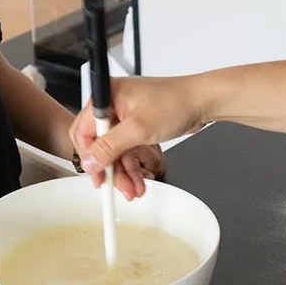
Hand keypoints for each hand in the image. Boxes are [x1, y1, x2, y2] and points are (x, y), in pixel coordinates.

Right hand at [70, 77, 204, 197]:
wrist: (202, 101)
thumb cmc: (175, 102)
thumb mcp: (138, 128)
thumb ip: (110, 146)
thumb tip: (90, 160)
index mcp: (105, 97)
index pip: (84, 132)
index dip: (89, 156)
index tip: (97, 175)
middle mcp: (111, 105)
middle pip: (98, 144)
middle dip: (110, 168)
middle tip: (118, 186)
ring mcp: (123, 116)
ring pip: (113, 151)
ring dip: (123, 171)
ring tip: (133, 187)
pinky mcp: (135, 125)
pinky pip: (126, 149)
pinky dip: (132, 164)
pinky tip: (138, 177)